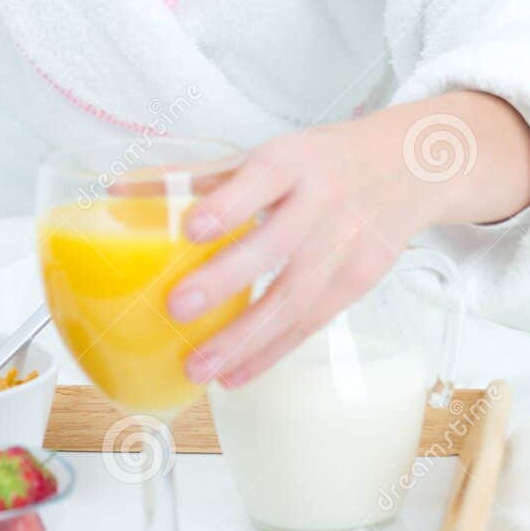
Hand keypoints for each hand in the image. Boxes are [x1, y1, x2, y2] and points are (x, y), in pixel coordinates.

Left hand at [168, 116, 436, 389]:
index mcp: (291, 162)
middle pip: (275, 246)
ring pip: (295, 298)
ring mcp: (345, 245)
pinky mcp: (359, 280)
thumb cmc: (320, 162)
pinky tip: (236, 376)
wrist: (409, 167)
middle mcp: (322, 202)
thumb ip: (200, 176)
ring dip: (246, 339)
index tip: (191, 228)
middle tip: (177, 308)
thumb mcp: (270, 155)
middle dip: (225, 281)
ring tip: (199, 368)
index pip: (260, 181)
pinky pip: (311, 323)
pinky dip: (272, 353)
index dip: (228, 204)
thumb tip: (120, 189)